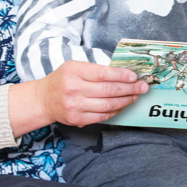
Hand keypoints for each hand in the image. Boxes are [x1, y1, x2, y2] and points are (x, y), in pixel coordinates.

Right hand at [14, 61, 147, 133]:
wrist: (43, 99)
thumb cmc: (62, 80)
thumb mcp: (74, 67)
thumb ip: (95, 69)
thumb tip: (123, 74)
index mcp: (73, 71)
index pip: (102, 74)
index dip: (121, 75)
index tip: (134, 77)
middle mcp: (73, 89)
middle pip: (108, 90)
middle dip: (130, 89)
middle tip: (143, 87)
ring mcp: (75, 106)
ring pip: (108, 105)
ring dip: (126, 100)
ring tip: (135, 96)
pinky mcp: (77, 119)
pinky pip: (102, 116)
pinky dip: (116, 110)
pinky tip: (123, 105)